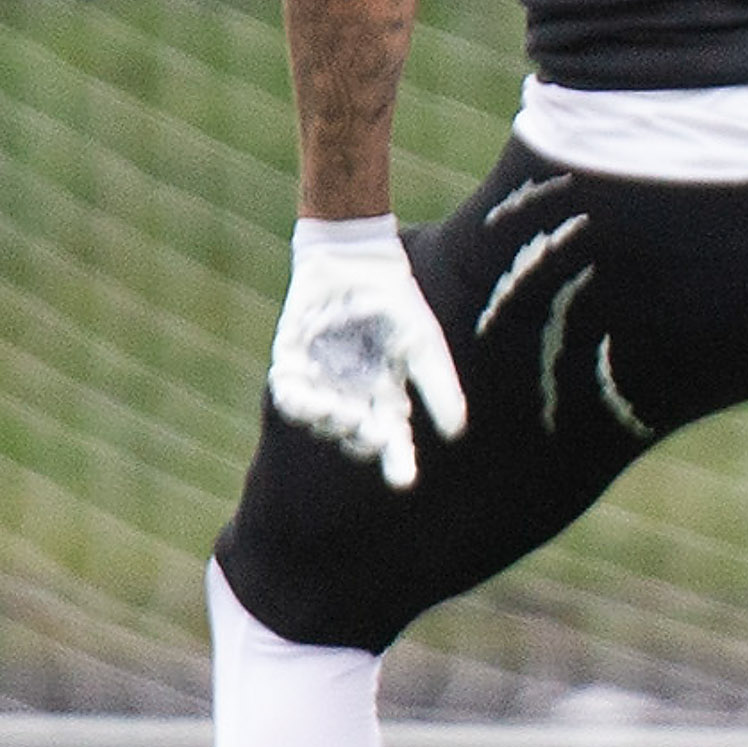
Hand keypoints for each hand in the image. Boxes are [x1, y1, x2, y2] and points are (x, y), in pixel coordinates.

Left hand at [267, 220, 466, 490]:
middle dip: (360, 438)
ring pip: (320, 419)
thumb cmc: (397, 303)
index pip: (393, 438)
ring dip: (328, 420)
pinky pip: (291, 394)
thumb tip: (456, 433)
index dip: (398, 462)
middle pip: (354, 434)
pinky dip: (297, 401)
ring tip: (335, 410)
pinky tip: (306, 397)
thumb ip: (438, 387)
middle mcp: (352, 394)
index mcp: (385, 394)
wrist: (357, 263)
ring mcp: (321, 381)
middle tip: (365, 429)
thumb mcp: (424, 345)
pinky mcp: (292, 363)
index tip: (404, 483)